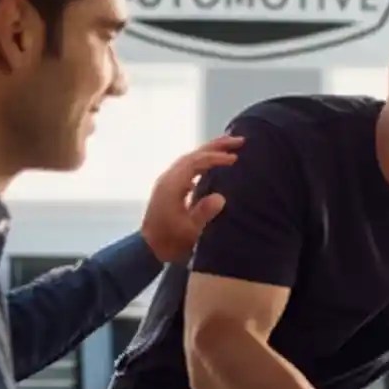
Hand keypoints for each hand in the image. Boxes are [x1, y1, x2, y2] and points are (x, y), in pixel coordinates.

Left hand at [140, 135, 243, 262]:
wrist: (149, 248)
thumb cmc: (170, 240)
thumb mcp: (189, 230)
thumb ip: (203, 213)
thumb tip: (221, 197)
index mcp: (173, 184)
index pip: (196, 162)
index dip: (216, 158)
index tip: (235, 158)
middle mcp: (169, 178)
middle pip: (193, 155)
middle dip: (216, 146)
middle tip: (239, 140)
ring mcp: (168, 182)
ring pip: (190, 159)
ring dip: (209, 151)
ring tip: (230, 147)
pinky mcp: (170, 187)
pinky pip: (188, 166)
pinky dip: (203, 160)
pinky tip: (213, 164)